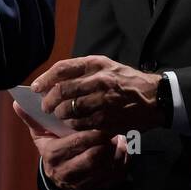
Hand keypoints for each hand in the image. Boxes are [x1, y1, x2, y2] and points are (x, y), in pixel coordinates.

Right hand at [12, 102, 129, 189]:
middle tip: (111, 130)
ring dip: (115, 151)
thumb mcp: (42, 132)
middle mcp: (66, 173)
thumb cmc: (54, 144)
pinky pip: (116, 175)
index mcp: (53, 155)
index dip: (89, 134)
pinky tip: (121, 149)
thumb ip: (33, 118)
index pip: (74, 144)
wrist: (60, 173)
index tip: (99, 124)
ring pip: (106, 166)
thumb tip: (16, 103)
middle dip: (104, 143)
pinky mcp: (98, 188)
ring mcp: (83, 183)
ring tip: (117, 138)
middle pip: (92, 157)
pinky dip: (122, 160)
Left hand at [32, 55, 164, 134]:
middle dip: (49, 101)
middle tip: (46, 106)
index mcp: (97, 64)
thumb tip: (54, 81)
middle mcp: (99, 81)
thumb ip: (82, 71)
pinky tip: (73, 124)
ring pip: (69, 110)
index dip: (45, 79)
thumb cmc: (126, 80)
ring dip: (60, 115)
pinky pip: (81, 124)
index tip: (36, 87)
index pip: (62, 69)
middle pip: (62, 91)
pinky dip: (73, 125)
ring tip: (60, 115)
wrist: (154, 97)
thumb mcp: (106, 66)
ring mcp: (104, 101)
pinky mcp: (108, 119)